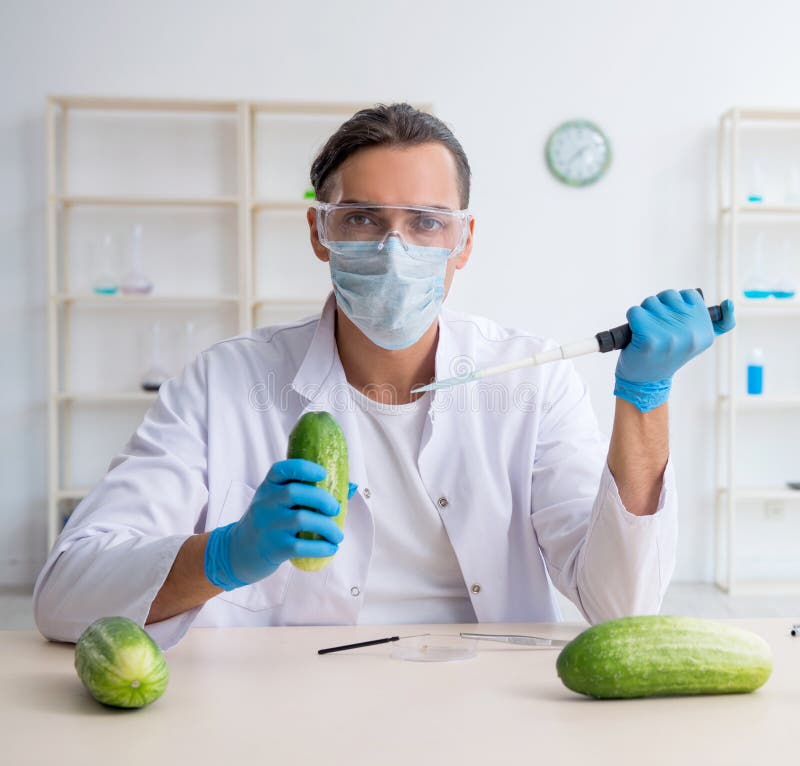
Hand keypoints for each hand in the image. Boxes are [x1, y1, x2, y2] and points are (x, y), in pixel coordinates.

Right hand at [204, 459, 356, 589]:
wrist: (239, 551)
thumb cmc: (269, 521)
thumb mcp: (278, 502)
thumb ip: (307, 493)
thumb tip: (350, 486)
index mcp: (268, 487)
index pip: (281, 470)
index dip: (303, 468)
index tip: (322, 473)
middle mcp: (266, 504)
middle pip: (294, 493)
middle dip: (322, 499)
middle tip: (336, 509)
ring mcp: (268, 526)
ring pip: (301, 520)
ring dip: (327, 527)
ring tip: (337, 535)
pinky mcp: (273, 548)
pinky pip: (301, 546)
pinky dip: (321, 547)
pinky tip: (330, 548)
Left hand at [614, 289, 734, 411]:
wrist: (645, 381)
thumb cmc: (667, 354)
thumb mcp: (697, 340)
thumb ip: (719, 323)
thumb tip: (729, 302)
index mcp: (706, 332)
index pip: (690, 294)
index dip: (676, 304)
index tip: (674, 323)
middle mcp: (692, 333)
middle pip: (668, 295)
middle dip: (658, 307)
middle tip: (657, 328)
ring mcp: (671, 337)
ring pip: (650, 302)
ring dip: (644, 313)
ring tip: (647, 331)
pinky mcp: (650, 339)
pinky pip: (635, 311)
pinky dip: (632, 319)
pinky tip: (636, 334)